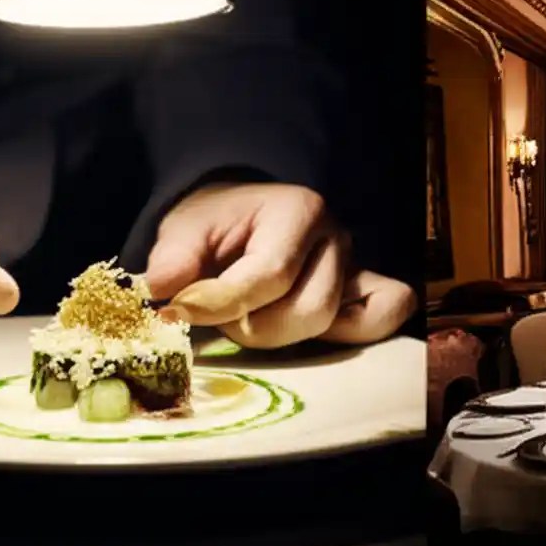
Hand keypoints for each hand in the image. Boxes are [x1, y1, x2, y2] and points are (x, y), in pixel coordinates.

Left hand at [145, 182, 414, 348]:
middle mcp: (337, 237)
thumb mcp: (184, 230)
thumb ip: (172, 259)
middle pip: (308, 310)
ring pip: (327, 324)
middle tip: (219, 315)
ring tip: (248, 317)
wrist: (240, 219)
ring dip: (277, 335)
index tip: (179, 312)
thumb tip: (163, 290)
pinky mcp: (363, 291)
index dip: (223, 302)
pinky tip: (305, 334)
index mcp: (299, 210)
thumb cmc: (214, 226)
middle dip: (251, 326)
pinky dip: (351, 333)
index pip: (271, 274)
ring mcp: (355, 267)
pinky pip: (383, 316)